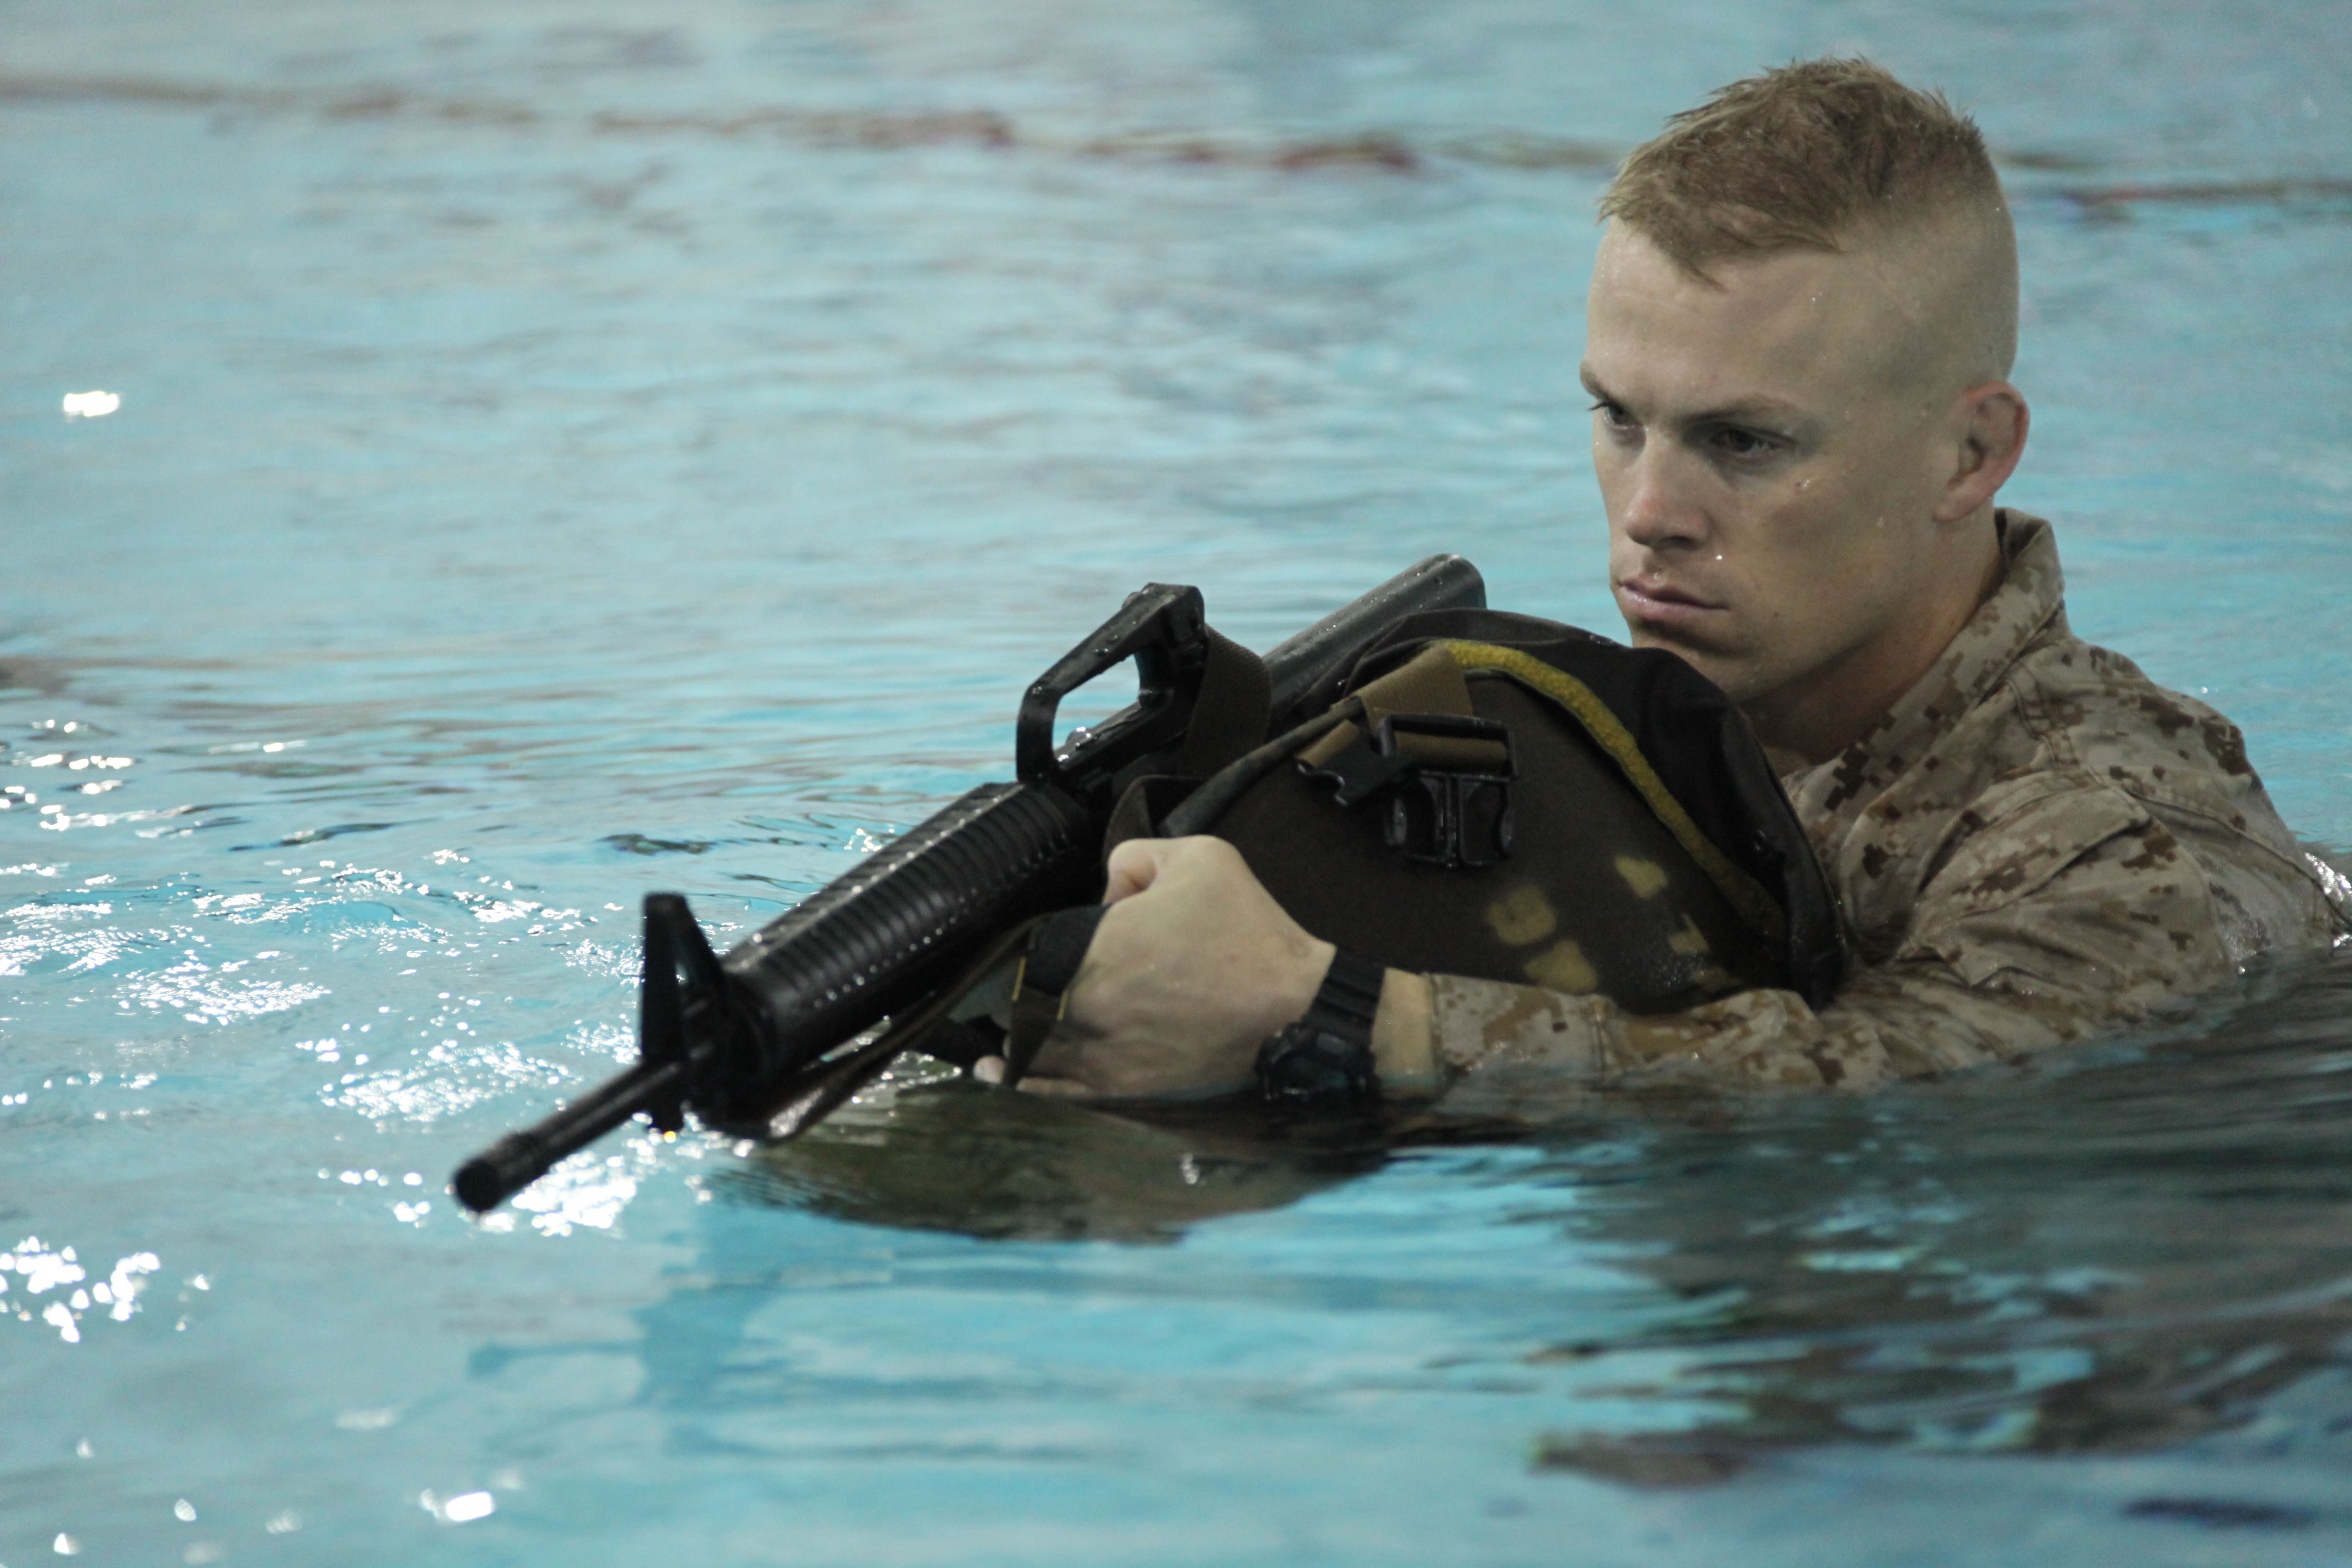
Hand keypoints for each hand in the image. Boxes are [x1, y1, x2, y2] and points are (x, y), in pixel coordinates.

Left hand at [1018, 836, 1333, 1099]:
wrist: (1297, 1006)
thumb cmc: (1249, 933)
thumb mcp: (1198, 858)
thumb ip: (1134, 858)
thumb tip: (1107, 889)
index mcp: (1097, 948)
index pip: (1027, 950)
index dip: (1017, 949)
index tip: (1017, 947)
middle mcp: (1089, 1008)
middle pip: (1019, 1003)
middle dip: (1011, 993)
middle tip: (1002, 986)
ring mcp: (1104, 1055)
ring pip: (1029, 1051)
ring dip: (1009, 1038)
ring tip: (993, 1030)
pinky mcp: (1126, 1088)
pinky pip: (1057, 1093)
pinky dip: (1022, 1085)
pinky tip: (998, 1077)